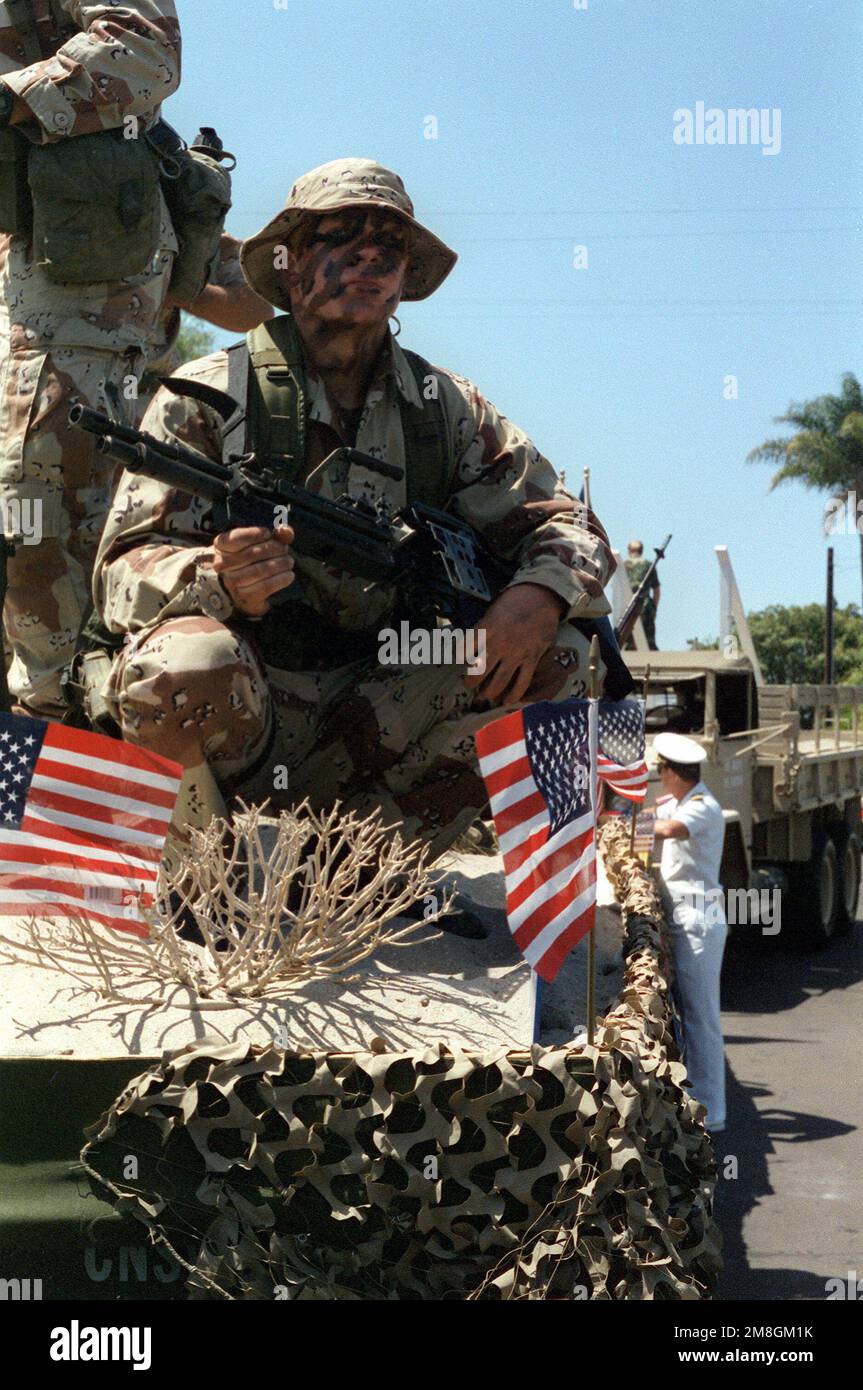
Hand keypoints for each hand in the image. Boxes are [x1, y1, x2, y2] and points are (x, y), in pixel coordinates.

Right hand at [212, 525, 294, 616]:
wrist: (243, 589)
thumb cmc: (251, 559)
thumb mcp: (259, 543)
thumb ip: (274, 535)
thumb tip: (285, 530)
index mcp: (221, 546)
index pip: (235, 538)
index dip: (253, 534)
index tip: (268, 533)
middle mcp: (222, 564)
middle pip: (252, 554)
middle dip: (273, 549)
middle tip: (285, 549)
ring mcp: (232, 582)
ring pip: (260, 570)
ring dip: (280, 564)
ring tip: (289, 561)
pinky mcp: (244, 596)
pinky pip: (266, 586)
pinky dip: (281, 579)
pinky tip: (289, 575)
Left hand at [465, 583, 565, 705]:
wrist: (542, 597)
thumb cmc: (514, 602)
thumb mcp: (492, 611)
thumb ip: (482, 631)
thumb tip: (469, 648)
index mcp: (487, 629)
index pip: (465, 649)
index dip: (458, 659)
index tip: (456, 663)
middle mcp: (500, 643)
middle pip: (479, 671)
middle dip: (471, 683)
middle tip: (468, 685)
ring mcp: (517, 653)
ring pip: (499, 682)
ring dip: (488, 693)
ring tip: (483, 696)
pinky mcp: (532, 659)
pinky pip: (521, 682)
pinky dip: (513, 695)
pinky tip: (506, 701)